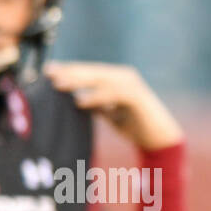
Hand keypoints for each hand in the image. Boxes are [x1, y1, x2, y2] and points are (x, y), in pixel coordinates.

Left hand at [43, 61, 183, 150]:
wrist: (161, 140)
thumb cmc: (136, 127)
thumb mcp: (112, 114)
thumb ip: (98, 105)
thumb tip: (76, 99)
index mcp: (118, 79)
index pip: (90, 71)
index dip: (70, 70)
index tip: (48, 71)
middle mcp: (125, 77)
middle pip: (93, 71)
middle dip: (70, 72)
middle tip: (49, 74)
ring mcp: (132, 85)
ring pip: (100, 79)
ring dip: (79, 81)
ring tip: (59, 85)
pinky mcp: (137, 97)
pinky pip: (113, 94)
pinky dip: (96, 97)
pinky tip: (80, 102)